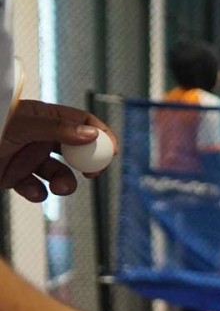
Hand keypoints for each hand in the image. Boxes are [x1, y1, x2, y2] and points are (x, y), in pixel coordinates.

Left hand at [0, 101, 118, 200]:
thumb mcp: (21, 126)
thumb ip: (56, 128)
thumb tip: (91, 134)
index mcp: (42, 117)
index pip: (80, 121)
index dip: (100, 134)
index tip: (111, 150)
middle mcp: (38, 137)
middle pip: (77, 149)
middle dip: (88, 163)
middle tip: (93, 173)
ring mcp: (29, 157)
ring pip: (59, 172)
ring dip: (64, 183)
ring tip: (59, 188)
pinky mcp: (17, 177)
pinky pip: (37, 188)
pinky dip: (38, 193)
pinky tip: (32, 191)